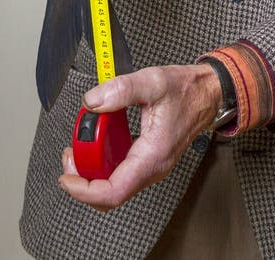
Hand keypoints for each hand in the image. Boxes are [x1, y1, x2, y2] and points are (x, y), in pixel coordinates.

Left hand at [59, 64, 221, 209]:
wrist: (208, 92)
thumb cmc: (187, 89)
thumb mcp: (152, 81)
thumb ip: (121, 89)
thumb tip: (92, 101)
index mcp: (153, 156)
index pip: (113, 191)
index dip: (84, 190)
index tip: (66, 177)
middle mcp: (153, 167)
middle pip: (110, 193)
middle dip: (83, 180)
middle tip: (69, 155)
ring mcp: (152, 165)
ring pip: (115, 185)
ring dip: (92, 172)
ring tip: (78, 148)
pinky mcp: (150, 159)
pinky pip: (122, 172)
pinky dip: (104, 162)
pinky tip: (97, 141)